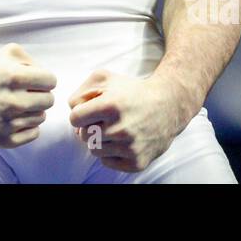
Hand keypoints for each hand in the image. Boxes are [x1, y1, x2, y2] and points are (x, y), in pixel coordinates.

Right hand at [0, 43, 56, 147]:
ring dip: (32, 110)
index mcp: (14, 77)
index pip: (51, 81)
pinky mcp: (5, 140)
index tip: (32, 80)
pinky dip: (27, 126)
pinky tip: (13, 117)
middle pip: (49, 101)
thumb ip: (32, 61)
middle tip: (24, 92)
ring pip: (41, 117)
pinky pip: (34, 134)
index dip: (43, 79)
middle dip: (39, 94)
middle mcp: (12, 102)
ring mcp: (8, 123)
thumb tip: (48, 80)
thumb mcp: (7, 53)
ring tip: (14, 103)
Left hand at [68, 68, 197, 171]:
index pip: (75, 119)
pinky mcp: (137, 162)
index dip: (80, 114)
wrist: (168, 105)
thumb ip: (81, 92)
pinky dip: (110, 153)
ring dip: (99, 140)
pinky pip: (107, 162)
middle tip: (104, 120)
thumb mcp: (104, 78)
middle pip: (83, 136)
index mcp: (111, 105)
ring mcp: (130, 147)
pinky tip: (122, 141)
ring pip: (94, 150)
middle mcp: (120, 128)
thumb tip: (73, 113)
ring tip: (114, 129)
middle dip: (89, 127)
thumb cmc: (131, 91)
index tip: (90, 110)